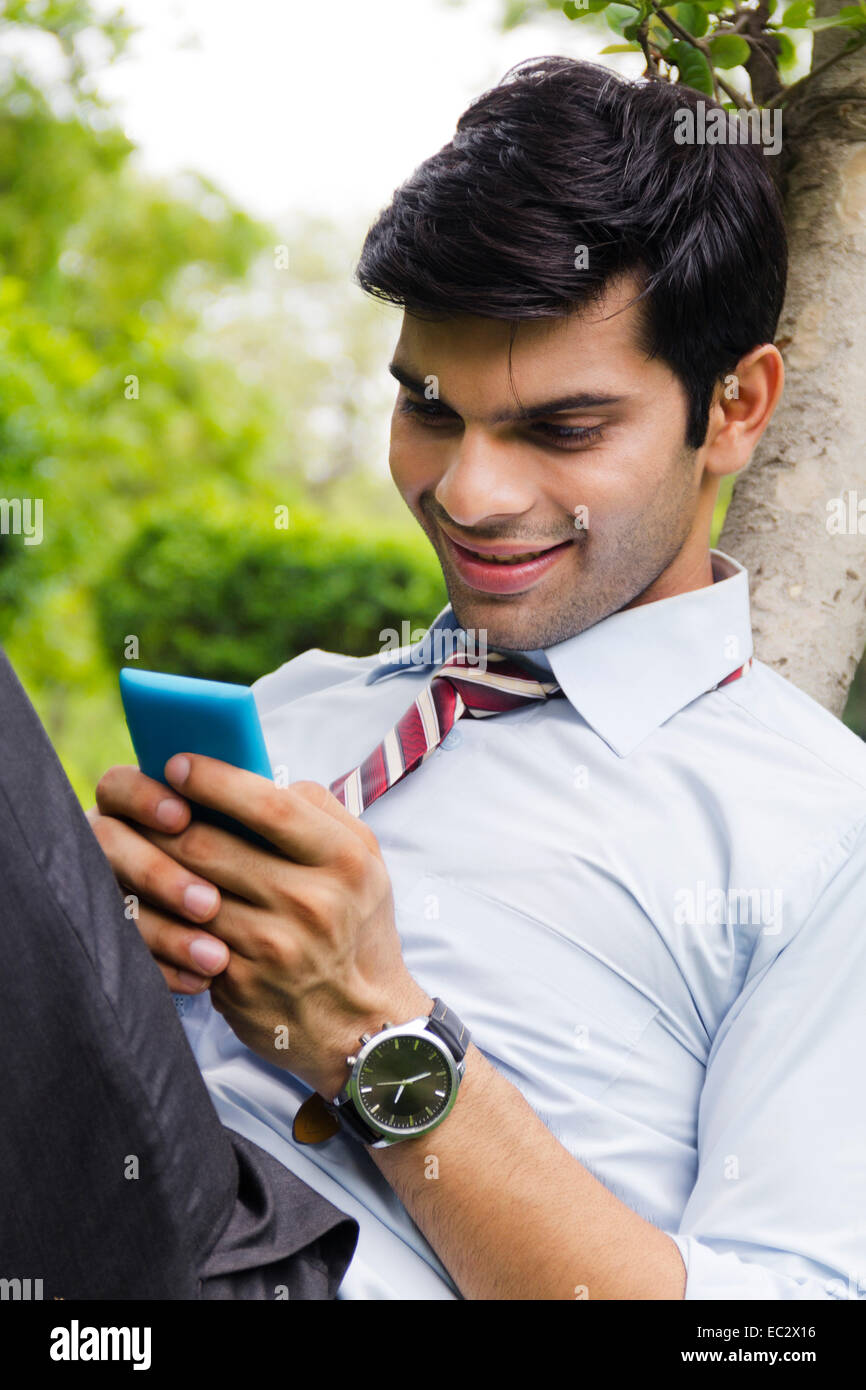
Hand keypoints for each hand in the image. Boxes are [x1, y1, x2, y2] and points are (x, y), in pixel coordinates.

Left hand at [94, 754, 432, 1096]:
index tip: (178, 762)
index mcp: (343, 861)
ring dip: (152, 861)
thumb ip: (322, 811)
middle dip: (163, 818)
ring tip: (134, 839)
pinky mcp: (238, 983)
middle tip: (142, 800)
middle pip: (210, 845)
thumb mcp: (367, 862)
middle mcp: (310, 903)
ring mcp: (271, 948)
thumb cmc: (358, 927)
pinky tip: (149, 892)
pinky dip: (160, 910)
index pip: (268, 806)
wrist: (363, 1026)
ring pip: (186, 890)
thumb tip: (263, 778)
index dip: (214, 780)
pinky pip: (182, 935)